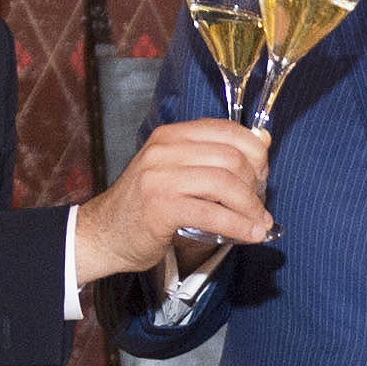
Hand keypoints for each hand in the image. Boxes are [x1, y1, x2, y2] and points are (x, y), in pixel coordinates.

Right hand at [73, 120, 271, 282]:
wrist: (103, 234)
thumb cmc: (144, 205)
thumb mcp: (176, 170)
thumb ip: (213, 156)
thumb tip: (263, 138)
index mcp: (171, 135)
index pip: (226, 130)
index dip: (254, 152)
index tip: (262, 174)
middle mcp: (164, 150)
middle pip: (230, 158)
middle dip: (256, 184)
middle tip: (260, 204)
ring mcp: (160, 178)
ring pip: (224, 184)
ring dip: (250, 208)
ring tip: (259, 224)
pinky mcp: (160, 208)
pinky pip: (211, 214)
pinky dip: (237, 226)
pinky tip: (249, 235)